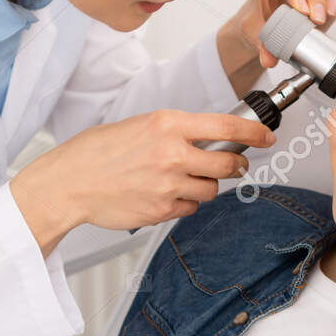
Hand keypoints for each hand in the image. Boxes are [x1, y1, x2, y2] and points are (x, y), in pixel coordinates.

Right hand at [12, 108, 275, 243]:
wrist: (70, 182)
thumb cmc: (98, 152)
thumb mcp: (140, 125)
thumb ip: (175, 131)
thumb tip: (208, 136)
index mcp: (167, 124)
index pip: (226, 125)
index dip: (254, 134)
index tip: (266, 137)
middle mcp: (172, 153)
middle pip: (228, 163)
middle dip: (235, 164)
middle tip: (233, 163)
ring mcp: (168, 185)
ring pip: (210, 190)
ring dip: (204, 186)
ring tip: (179, 179)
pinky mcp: (162, 210)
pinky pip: (190, 209)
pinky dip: (183, 203)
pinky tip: (162, 194)